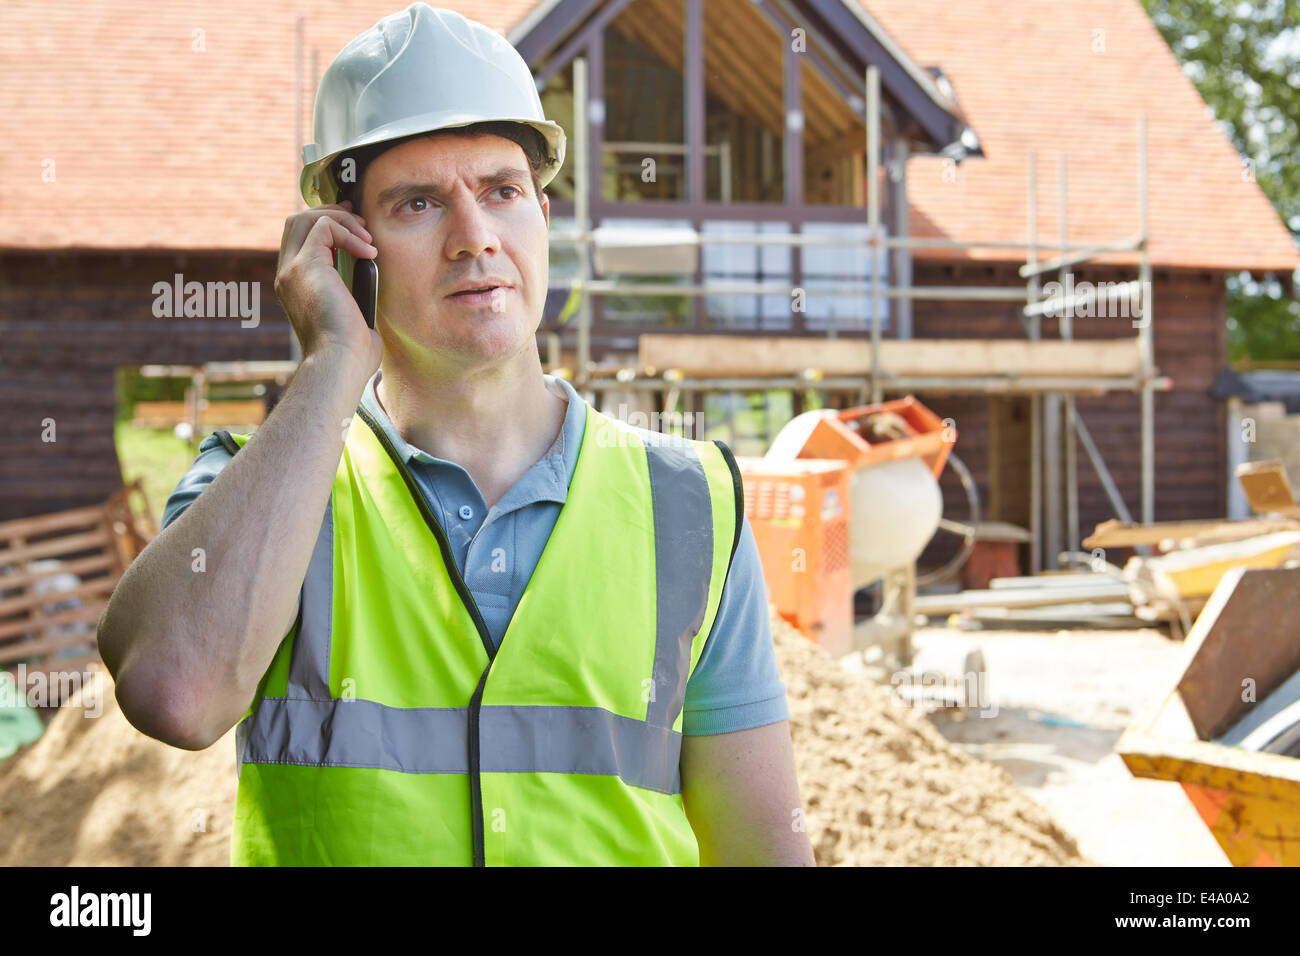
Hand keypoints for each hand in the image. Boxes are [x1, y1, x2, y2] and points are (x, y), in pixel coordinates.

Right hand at [274, 200, 380, 373]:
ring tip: (367, 238)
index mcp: (295, 286)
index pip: (301, 240)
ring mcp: (292, 269)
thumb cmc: (352, 354)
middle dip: (332, 214)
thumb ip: (354, 296)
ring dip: (342, 220)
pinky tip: (369, 253)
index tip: (357, 228)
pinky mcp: (306, 266)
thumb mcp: (353, 318)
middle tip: (362, 224)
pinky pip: (325, 227)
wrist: (340, 364)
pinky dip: (350, 233)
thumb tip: (370, 284)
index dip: (327, 225)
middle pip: (298, 221)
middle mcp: (287, 275)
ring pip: (307, 218)